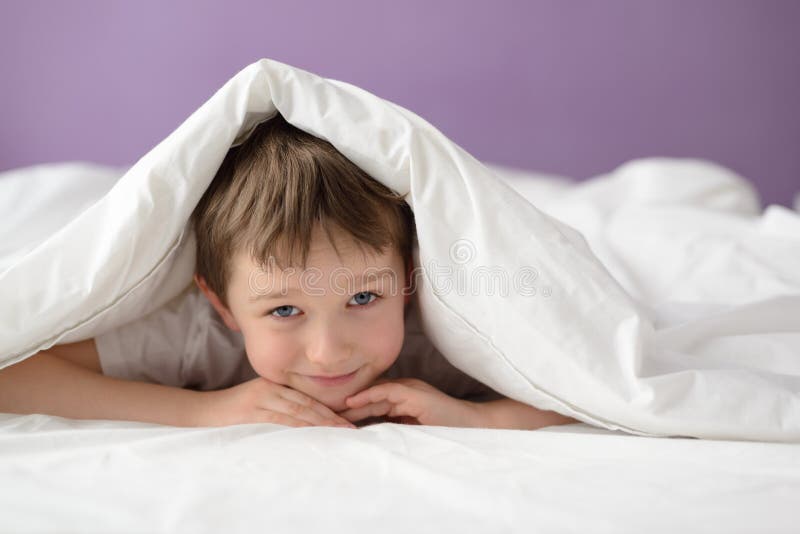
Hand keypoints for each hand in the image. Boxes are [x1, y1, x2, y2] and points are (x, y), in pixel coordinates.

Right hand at [195, 376, 355, 427]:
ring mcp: (263, 397)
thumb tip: (306, 424)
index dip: (330, 411)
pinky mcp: (253, 410)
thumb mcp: (260, 404)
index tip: (348, 422)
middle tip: (352, 429)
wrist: (204, 411)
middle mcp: (273, 388)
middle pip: (309, 404)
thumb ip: (281, 408)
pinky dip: (298, 426)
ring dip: (321, 422)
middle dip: (331, 417)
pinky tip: (311, 434)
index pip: (309, 399)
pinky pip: (281, 418)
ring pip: (299, 410)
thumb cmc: (233, 412)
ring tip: (339, 432)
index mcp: (277, 385)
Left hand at [337, 378, 481, 427]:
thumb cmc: (443, 432)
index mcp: (402, 400)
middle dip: (347, 405)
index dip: (351, 410)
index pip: (371, 404)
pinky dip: (368, 396)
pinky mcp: (415, 394)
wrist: (471, 429)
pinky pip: (387, 392)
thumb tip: (364, 440)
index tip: (331, 417)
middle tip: (322, 411)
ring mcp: (409, 390)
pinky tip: (352, 402)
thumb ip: (390, 430)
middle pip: (369, 397)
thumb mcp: (409, 431)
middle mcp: (403, 391)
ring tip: (331, 408)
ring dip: (353, 401)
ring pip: (374, 394)